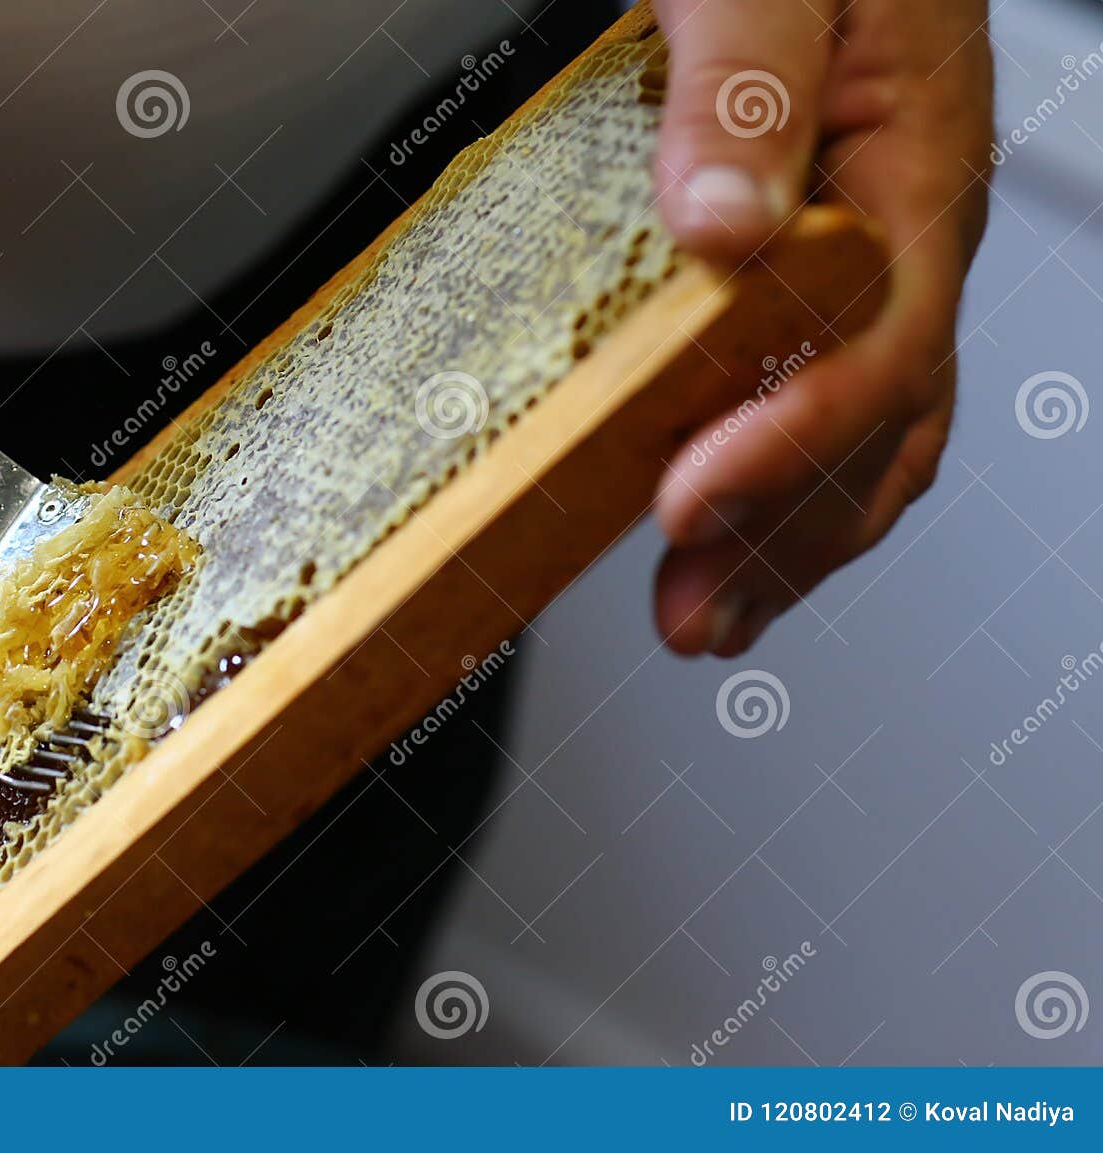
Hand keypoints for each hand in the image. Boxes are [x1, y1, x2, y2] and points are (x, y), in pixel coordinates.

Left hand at [649, 0, 991, 654]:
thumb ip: (747, 84)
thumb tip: (725, 226)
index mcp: (911, 166)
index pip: (875, 343)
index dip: (787, 439)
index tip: (689, 498)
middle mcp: (903, 232)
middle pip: (873, 423)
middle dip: (783, 534)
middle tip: (694, 615)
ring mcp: (865, 261)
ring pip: (858, 434)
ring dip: (785, 541)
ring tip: (709, 619)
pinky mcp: (810, 269)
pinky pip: (819, 394)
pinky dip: (779, 479)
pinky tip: (730, 533)